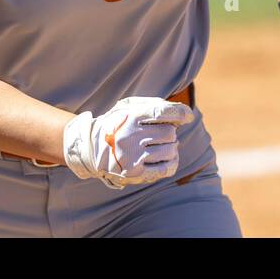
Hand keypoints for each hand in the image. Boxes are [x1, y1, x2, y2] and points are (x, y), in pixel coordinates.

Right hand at [62, 96, 194, 188]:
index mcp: (131, 116)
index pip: (163, 112)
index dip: (180, 113)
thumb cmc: (118, 124)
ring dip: (171, 148)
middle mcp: (131, 136)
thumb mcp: (130, 107)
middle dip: (170, 133)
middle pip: (169, 133)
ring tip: (161, 146)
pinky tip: (167, 158)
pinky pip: (166, 168)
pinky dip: (172, 162)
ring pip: (171, 151)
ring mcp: (133, 156)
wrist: (92, 148)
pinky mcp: (135, 173)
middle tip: (161, 134)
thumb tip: (184, 115)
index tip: (188, 116)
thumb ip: (155, 105)